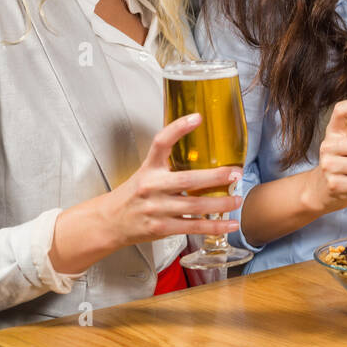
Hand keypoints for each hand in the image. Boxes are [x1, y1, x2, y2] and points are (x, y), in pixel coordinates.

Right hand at [103, 112, 244, 243]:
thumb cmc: (133, 195)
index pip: (161, 143)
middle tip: (236, 172)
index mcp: (149, 168)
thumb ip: (168, 163)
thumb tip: (202, 149)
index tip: (197, 118)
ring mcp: (157, 209)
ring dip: (221, 203)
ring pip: (195, 205)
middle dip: (215, 177)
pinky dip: (215, 226)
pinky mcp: (161, 228)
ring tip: (238, 198)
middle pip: (188, 180)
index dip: (178, 128)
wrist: (109, 222)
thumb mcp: (146, 172)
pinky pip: (193, 226)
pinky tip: (230, 223)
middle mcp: (152, 186)